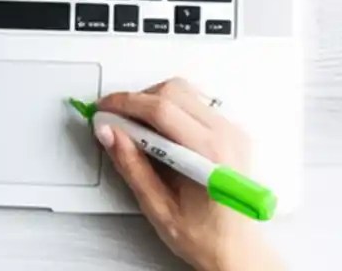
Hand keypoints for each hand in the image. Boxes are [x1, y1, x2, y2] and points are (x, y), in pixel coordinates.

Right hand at [96, 79, 282, 270]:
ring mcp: (233, 131)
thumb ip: (132, 167)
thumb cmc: (207, 237)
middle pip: (173, 91)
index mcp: (210, 155)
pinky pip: (195, 102)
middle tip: (114, 119)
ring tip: (135, 128)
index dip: (125, 103)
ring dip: (153, 101)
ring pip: (184, 91)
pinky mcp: (231, 132)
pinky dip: (169, 108)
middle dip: (137, 99)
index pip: (162, 109)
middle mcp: (227, 137)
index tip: (103, 110)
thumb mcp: (158, 207)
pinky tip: (158, 131)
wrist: (239, 249)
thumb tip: (110, 133)